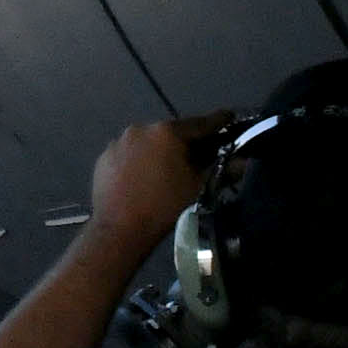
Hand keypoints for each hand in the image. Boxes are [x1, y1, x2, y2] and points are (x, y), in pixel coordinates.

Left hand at [90, 114, 221, 248]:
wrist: (120, 228)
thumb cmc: (164, 206)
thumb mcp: (198, 186)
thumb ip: (221, 168)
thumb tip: (242, 161)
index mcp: (167, 131)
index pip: (200, 123)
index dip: (218, 122)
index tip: (230, 118)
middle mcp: (140, 128)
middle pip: (171, 131)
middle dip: (186, 141)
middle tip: (198, 153)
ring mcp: (119, 141)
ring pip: (148, 141)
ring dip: (160, 150)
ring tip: (167, 168)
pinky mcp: (104, 156)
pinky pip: (129, 153)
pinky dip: (139, 159)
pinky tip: (144, 176)